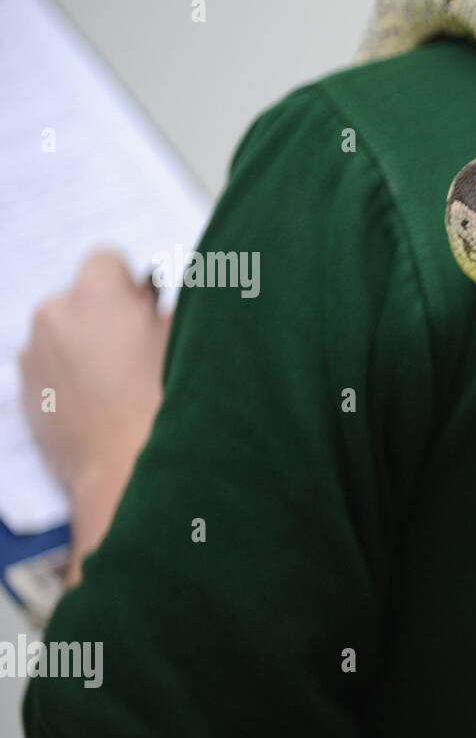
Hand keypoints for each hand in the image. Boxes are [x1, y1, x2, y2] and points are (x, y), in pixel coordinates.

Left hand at [19, 250, 169, 583]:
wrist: (130, 477)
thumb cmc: (167, 408)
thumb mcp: (188, 344)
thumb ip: (170, 311)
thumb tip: (158, 304)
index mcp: (96, 294)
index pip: (106, 260)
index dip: (132, 287)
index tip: (149, 314)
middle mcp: (53, 315)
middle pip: (81, 300)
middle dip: (106, 319)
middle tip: (141, 355)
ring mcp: (33, 356)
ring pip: (63, 336)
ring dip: (86, 350)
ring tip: (121, 390)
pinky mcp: (25, 393)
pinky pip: (51, 371)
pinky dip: (71, 381)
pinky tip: (101, 409)